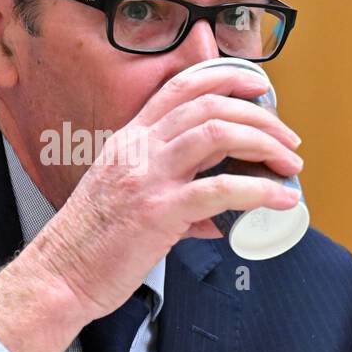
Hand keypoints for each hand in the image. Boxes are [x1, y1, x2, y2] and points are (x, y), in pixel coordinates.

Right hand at [31, 64, 302, 323]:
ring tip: (290, 164)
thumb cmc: (91, 242)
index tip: (259, 86)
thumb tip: (216, 216)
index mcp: (130, 139)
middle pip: (209, 105)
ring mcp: (148, 177)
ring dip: (265, 143)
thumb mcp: (124, 198)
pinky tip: (280, 199)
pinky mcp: (158, 212)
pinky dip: (259, 191)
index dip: (226, 77)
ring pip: (218, 134)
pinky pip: (220, 190)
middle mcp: (139, 149)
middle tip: (288, 139)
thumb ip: (170, 195)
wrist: (60, 274)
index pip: (180, 87)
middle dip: (261, 116)